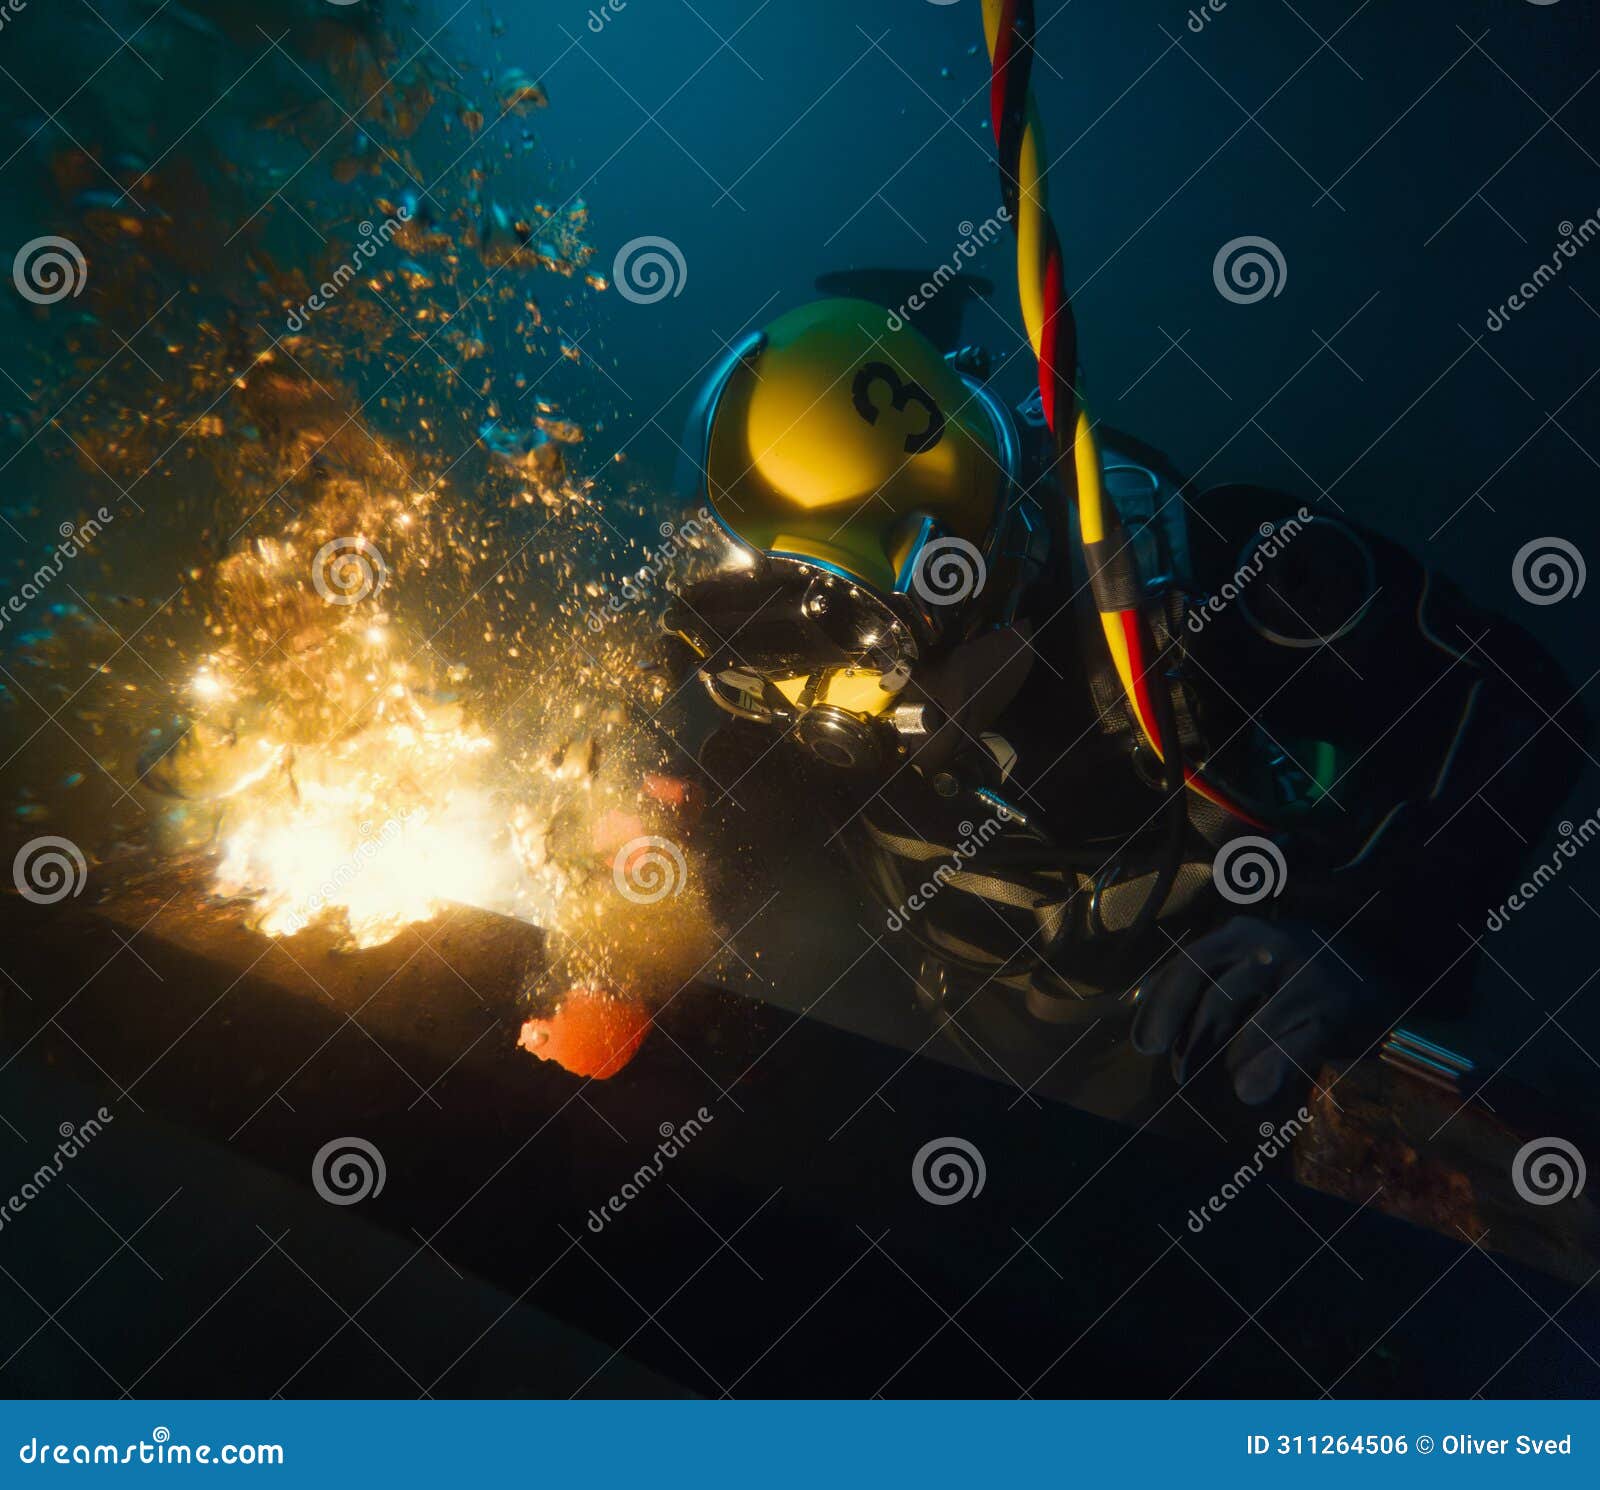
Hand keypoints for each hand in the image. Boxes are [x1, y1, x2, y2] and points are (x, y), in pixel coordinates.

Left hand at [1131, 916, 1375, 1104]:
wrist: (1379, 978)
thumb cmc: (1297, 973)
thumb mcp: (1250, 963)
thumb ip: (1207, 983)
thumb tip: (1151, 1014)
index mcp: (1243, 932)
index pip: (1188, 965)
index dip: (1162, 1007)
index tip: (1145, 1045)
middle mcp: (1274, 947)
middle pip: (1215, 999)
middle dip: (1191, 1043)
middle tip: (1179, 1075)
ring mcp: (1308, 978)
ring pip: (1251, 1031)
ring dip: (1229, 1063)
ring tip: (1225, 1083)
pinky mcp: (1337, 1012)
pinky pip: (1292, 1049)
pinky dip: (1268, 1073)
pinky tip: (1249, 1094)